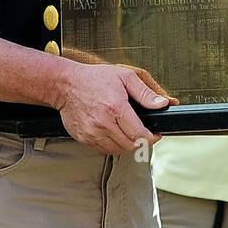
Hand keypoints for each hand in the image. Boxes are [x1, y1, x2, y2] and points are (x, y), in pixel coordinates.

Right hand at [52, 61, 173, 154]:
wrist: (65, 84)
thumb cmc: (93, 79)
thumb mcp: (125, 77)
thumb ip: (145, 93)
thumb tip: (162, 104)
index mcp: (116, 108)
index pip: (139, 135)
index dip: (152, 137)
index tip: (155, 134)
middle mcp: (103, 124)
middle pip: (130, 146)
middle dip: (142, 141)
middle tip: (145, 133)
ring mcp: (92, 133)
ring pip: (118, 150)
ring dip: (128, 144)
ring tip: (130, 133)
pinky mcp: (83, 138)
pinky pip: (104, 149)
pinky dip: (113, 145)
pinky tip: (115, 133)